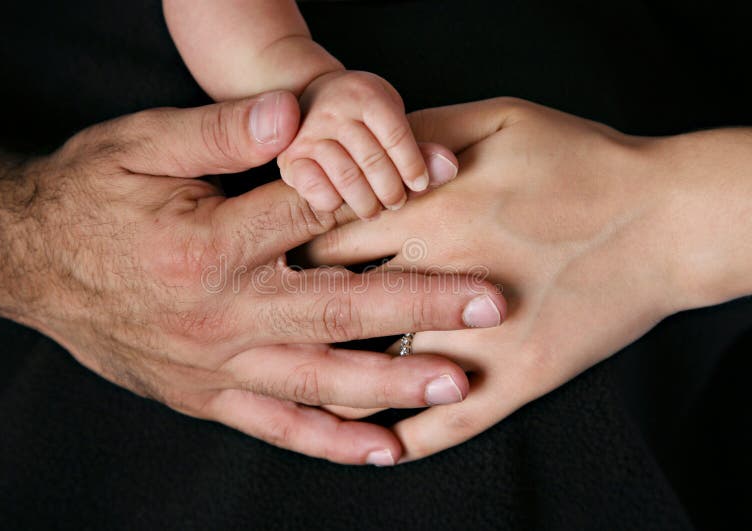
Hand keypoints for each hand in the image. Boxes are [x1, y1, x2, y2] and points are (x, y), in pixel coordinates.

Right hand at [0, 91, 507, 464]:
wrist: (28, 262)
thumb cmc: (90, 198)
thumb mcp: (140, 144)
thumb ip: (219, 132)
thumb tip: (292, 118)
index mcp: (211, 243)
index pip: (319, 215)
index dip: (388, 193)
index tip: (451, 185)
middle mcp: (222, 313)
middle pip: (341, 307)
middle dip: (421, 306)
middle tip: (488, 306)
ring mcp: (216, 365)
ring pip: (320, 378)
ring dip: (394, 382)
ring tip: (458, 383)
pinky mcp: (205, 396)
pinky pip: (276, 427)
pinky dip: (330, 442)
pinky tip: (381, 451)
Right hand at [278, 70, 457, 217]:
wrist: (308, 100)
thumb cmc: (360, 114)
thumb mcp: (391, 116)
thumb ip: (419, 144)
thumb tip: (448, 169)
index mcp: (364, 94)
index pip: (396, 137)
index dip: (413, 167)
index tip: (419, 185)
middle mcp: (332, 110)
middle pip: (373, 162)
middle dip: (392, 191)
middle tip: (397, 202)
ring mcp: (307, 134)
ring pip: (348, 180)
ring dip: (367, 203)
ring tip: (375, 209)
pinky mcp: (291, 159)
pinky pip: (318, 191)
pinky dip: (335, 204)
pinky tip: (343, 204)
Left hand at [308, 97, 715, 460]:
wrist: (666, 221)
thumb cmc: (581, 161)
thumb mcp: (497, 120)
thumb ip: (421, 133)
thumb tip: (364, 154)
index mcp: (430, 212)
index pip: (324, 237)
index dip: (290, 248)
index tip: (272, 260)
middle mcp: (441, 278)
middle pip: (338, 307)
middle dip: (298, 314)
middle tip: (275, 322)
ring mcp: (479, 337)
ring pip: (376, 378)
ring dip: (334, 387)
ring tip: (305, 390)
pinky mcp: (518, 379)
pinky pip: (445, 423)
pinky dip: (406, 440)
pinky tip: (379, 448)